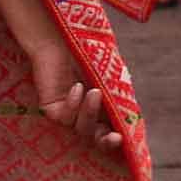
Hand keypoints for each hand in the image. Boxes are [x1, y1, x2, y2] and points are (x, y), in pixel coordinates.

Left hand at [28, 36, 123, 154]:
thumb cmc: (89, 55)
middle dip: (106, 142)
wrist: (62, 38)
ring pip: (82, 130)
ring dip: (89, 113)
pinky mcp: (52, 110)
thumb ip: (119, 97)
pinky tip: (76, 87)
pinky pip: (65, 118)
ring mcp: (69, 114)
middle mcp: (87, 116)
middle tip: (115, 137)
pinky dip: (73, 104)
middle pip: (97, 141)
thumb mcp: (110, 78)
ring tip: (94, 91)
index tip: (122, 139)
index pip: (113, 133)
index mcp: (105, 111)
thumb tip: (128, 120)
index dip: (118, 142)